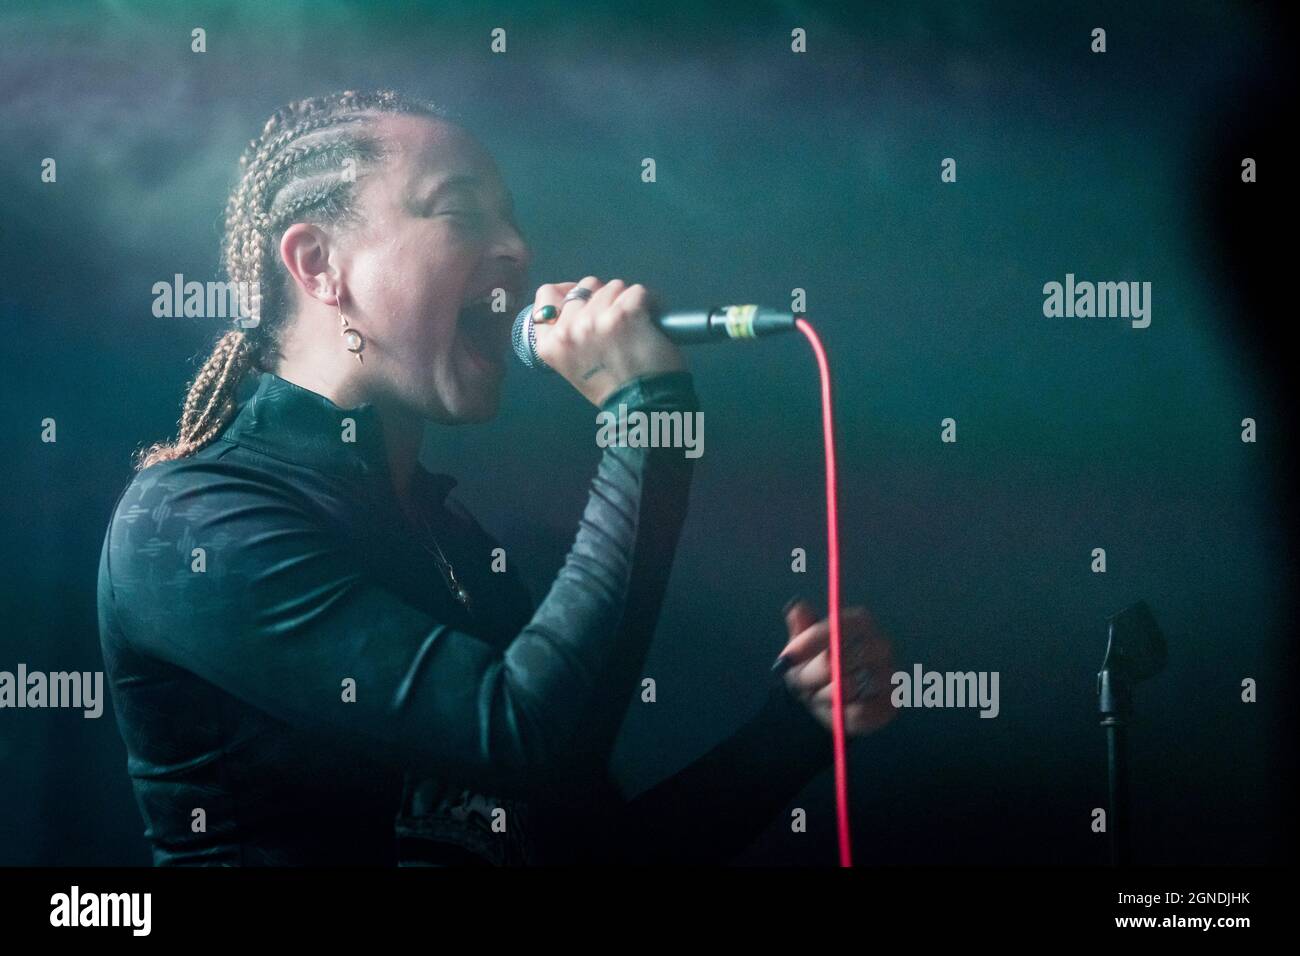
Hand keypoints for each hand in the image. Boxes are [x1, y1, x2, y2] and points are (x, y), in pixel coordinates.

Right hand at [529, 277, 686, 405]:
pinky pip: (638, 291)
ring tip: (637, 325)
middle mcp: (568, 329)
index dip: (568, 291)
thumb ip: (570, 333)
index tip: (586, 299)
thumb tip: (582, 300)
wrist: (643, 406)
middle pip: (586, 287)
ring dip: (628, 300)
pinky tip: (652, 321)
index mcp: (550, 343)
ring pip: (614, 286)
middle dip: (605, 298)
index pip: (547, 295)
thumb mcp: (574, 364)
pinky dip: (651, 302)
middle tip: (619, 321)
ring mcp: (595, 320)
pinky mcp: (625, 314)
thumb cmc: (612, 388)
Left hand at [777, 598, 897, 736]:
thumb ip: (800, 627)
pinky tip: (835, 710)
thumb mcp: (801, 647)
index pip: (842, 624)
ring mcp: (890, 676)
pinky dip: (839, 715)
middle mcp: (881, 646)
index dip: (814, 639)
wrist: (826, 702)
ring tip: (818, 695)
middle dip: (812, 674)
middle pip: (842, 659)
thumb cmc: (813, 666)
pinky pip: (858, 713)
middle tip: (798, 683)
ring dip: (823, 695)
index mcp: (861, 624)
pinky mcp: (891, 705)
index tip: (790, 656)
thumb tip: (797, 608)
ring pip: (846, 688)